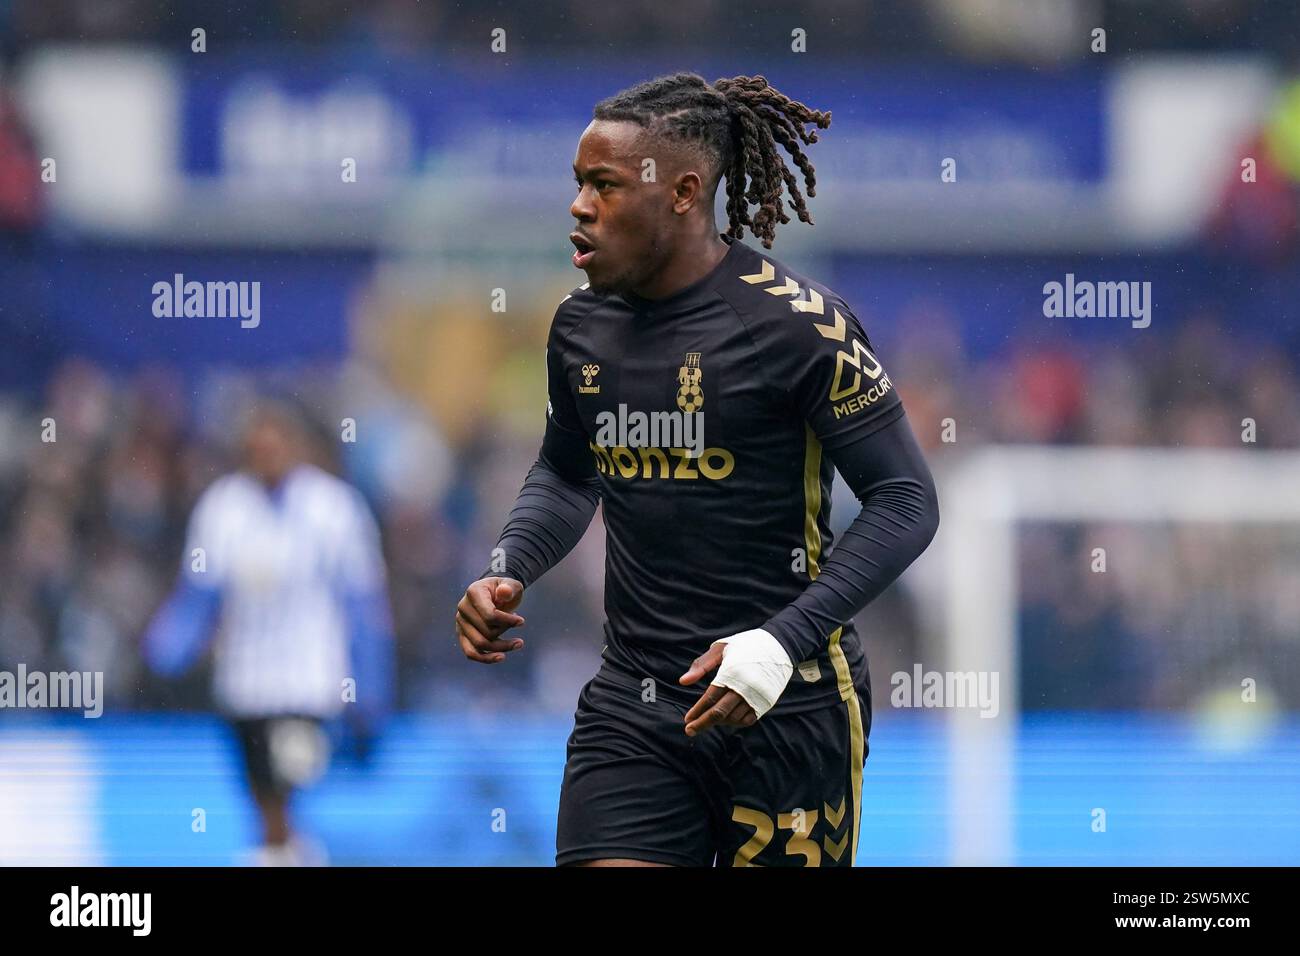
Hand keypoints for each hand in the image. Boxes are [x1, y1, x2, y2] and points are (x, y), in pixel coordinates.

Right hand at [455, 577, 525, 663]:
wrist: (495, 593)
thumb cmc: (504, 588)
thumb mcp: (511, 584)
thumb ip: (509, 587)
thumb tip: (504, 592)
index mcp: (473, 592)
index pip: (490, 615)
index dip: (508, 621)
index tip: (521, 621)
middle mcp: (463, 608)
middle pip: (486, 631)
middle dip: (506, 631)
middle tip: (519, 623)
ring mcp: (461, 623)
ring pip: (480, 645)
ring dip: (502, 647)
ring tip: (519, 643)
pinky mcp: (463, 635)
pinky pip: (471, 653)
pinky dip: (486, 658)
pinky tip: (502, 657)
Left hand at [679, 629, 793, 735]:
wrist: (780, 645)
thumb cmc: (746, 644)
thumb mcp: (721, 648)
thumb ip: (701, 665)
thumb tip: (683, 682)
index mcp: (731, 673)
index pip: (710, 698)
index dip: (697, 711)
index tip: (687, 720)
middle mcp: (744, 688)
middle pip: (720, 713)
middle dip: (703, 723)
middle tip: (689, 730)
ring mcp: (756, 697)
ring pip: (734, 718)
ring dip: (719, 722)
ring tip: (708, 719)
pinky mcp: (766, 702)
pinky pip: (748, 719)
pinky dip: (736, 722)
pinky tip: (727, 719)